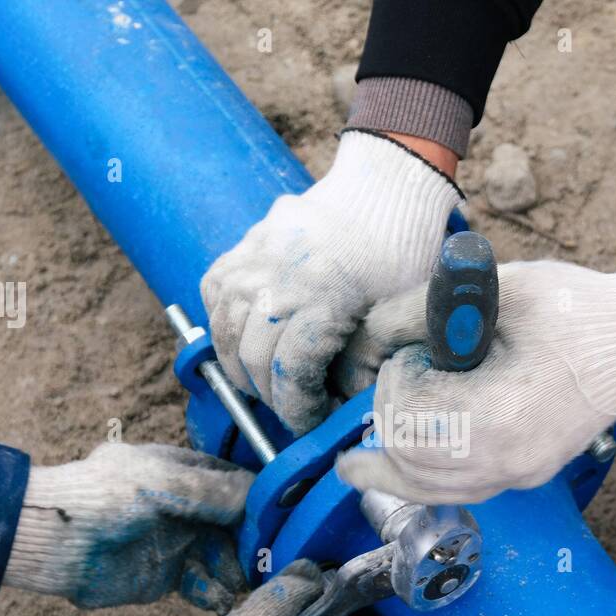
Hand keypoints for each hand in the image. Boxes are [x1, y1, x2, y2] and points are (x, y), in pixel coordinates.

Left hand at [2, 442, 251, 611]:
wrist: (54, 543)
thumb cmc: (102, 499)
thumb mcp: (163, 484)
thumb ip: (215, 492)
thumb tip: (260, 496)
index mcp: (184, 472)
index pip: (236, 484)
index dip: (258, 503)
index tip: (277, 523)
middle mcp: (185, 506)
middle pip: (236, 525)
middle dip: (252, 543)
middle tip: (266, 561)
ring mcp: (176, 542)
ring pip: (224, 557)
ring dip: (236, 571)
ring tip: (238, 584)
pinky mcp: (166, 577)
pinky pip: (203, 585)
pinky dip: (214, 593)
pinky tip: (217, 599)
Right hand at [200, 130, 462, 435]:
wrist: (384, 192)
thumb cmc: (401, 257)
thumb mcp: (398, 316)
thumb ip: (367, 365)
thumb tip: (342, 411)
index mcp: (323, 298)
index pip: (288, 375)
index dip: (297, 411)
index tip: (311, 422)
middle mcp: (278, 279)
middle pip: (253, 360)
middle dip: (272, 397)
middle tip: (293, 408)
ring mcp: (255, 258)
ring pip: (225, 331)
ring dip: (242, 367)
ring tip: (266, 382)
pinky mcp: (243, 244)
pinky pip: (213, 293)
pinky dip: (222, 323)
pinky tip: (244, 340)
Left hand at [335, 258, 615, 502]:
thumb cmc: (573, 309)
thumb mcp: (494, 291)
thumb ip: (419, 310)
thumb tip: (370, 338)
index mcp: (496, 415)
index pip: (406, 415)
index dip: (395, 379)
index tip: (411, 351)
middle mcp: (505, 460)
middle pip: (409, 459)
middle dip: (386, 418)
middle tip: (399, 379)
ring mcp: (518, 475)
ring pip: (429, 489)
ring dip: (391, 468)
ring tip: (358, 462)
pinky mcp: (527, 475)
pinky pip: (460, 492)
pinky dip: (423, 482)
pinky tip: (400, 473)